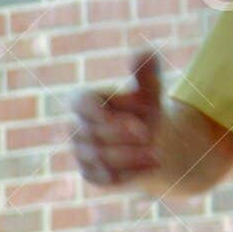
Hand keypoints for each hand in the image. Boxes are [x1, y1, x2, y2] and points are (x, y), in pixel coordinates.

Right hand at [71, 46, 164, 187]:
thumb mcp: (150, 90)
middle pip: (93, 133)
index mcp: (82, 101)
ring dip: (130, 156)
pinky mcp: (90, 174)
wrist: (151, 141)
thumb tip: (144, 53)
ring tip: (157, 155)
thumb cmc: (146, 110)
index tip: (137, 122)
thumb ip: (147, 72)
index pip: (82, 104)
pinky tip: (152, 166)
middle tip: (150, 135)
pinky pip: (105, 178)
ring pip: (100, 158)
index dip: (106, 114)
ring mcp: (80, 153)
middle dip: (123, 136)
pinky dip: (130, 173)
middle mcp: (75, 127)